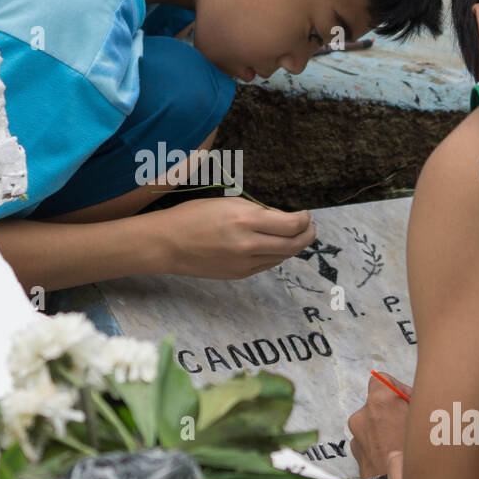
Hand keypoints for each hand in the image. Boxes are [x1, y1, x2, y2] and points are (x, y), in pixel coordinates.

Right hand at [157, 196, 315, 278]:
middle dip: (307, 235)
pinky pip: (267, 265)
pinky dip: (276, 255)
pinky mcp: (239, 274)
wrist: (168, 244)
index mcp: (245, 220)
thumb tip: (282, 218)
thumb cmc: (193, 216)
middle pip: (293, 244)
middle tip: (310, 227)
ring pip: (282, 256)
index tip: (305, 214)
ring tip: (296, 236)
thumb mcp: (227, 203)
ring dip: (293, 246)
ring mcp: (244, 263)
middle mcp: (248, 244)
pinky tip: (276, 246)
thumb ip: (257, 212)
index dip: (304, 220)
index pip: (291, 224)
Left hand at [348, 371, 410, 478]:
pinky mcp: (355, 452)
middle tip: (410, 424)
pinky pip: (368, 440)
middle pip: (377, 403)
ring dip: (385, 429)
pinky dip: (379, 444)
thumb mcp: (427, 420)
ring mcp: (357, 435)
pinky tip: (394, 455)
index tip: (408, 401)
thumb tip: (418, 397)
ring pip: (372, 423)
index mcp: (380, 401)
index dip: (397, 388)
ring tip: (403, 444)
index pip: (382, 379)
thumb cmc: (417, 455)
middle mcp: (363, 415)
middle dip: (392, 411)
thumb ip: (417, 402)